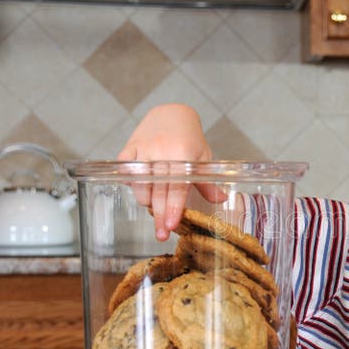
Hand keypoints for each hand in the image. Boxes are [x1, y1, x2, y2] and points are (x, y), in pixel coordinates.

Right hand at [117, 103, 222, 239]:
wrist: (171, 113)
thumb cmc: (189, 138)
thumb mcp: (203, 157)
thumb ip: (207, 182)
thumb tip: (221, 200)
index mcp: (182, 154)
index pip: (176, 188)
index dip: (172, 208)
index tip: (170, 226)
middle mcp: (161, 151)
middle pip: (158, 191)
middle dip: (158, 216)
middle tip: (161, 235)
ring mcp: (143, 149)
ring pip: (140, 185)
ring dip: (146, 201)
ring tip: (154, 210)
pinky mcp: (129, 148)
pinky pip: (126, 172)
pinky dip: (131, 184)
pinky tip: (140, 192)